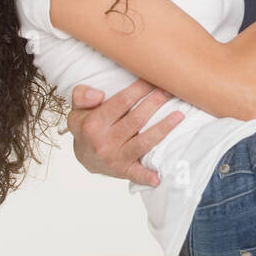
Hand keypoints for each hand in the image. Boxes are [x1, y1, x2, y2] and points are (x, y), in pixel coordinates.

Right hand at [64, 80, 183, 184]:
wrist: (82, 157)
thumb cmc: (85, 128)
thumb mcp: (77, 109)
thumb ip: (82, 96)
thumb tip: (99, 95)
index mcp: (94, 123)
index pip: (122, 101)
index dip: (140, 89)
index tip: (154, 79)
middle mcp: (104, 141)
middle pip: (137, 119)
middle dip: (155, 103)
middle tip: (170, 91)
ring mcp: (115, 157)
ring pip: (143, 142)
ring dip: (163, 128)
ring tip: (179, 115)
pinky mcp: (122, 171)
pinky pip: (136, 174)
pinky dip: (147, 176)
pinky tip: (159, 176)